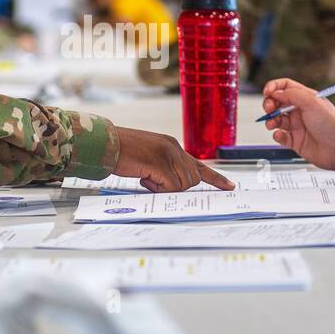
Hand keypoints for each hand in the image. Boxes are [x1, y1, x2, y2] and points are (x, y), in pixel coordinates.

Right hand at [113, 127, 235, 192]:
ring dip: (163, 189)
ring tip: (144, 176)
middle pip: (192, 180)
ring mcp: (168, 155)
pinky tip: (143, 178)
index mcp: (171, 145)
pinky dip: (157, 189)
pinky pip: (171, 188)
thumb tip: (174, 188)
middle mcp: (173, 148)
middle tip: (151, 180)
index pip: (199, 165)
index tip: (230, 186)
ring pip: (182, 186)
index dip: (215, 178)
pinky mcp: (160, 163)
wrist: (103, 144)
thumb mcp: (147, 158)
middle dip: (175, 188)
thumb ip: (163, 169)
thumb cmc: (120, 153)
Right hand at [261, 78, 334, 171]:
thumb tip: (276, 93)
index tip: (267, 92)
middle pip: (277, 103)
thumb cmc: (332, 125)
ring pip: (276, 120)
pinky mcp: (295, 141)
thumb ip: (292, 94)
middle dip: (269, 104)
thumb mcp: (312, 102)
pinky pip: (280, 136)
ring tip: (272, 124)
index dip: (274, 87)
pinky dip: (277, 135)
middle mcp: (300, 111)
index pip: (286, 87)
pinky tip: (281, 135)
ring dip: (271, 120)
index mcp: (306, 99)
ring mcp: (297, 126)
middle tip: (269, 109)